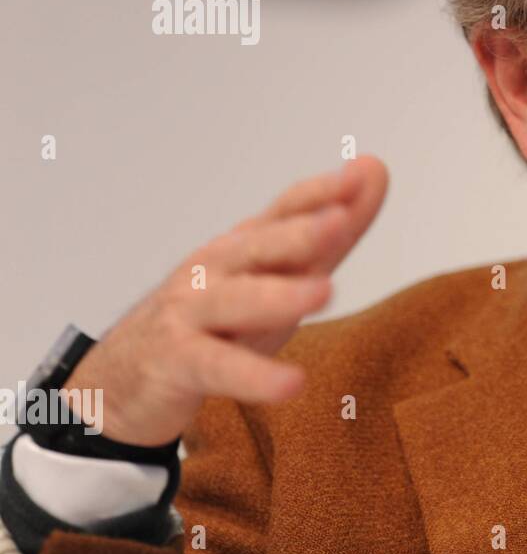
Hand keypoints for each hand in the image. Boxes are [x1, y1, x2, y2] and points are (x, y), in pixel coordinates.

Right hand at [63, 155, 388, 446]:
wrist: (126, 374)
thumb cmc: (218, 317)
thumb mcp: (280, 275)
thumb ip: (332, 232)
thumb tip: (375, 170)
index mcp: (246, 246)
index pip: (285, 211)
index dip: (322, 193)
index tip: (365, 173)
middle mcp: (217, 268)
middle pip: (259, 247)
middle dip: (299, 232)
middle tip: (339, 220)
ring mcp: (192, 311)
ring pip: (237, 300)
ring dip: (279, 295)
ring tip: (324, 291)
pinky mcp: (177, 359)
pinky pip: (218, 366)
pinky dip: (254, 375)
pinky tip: (292, 383)